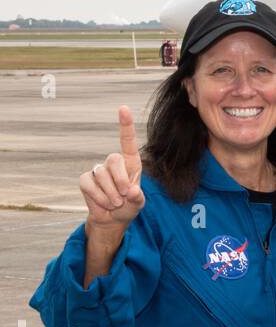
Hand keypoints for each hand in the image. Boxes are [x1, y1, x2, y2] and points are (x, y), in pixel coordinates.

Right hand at [80, 105, 144, 233]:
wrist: (113, 218)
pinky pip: (89, 185)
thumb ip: (138, 197)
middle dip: (120, 180)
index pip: (127, 141)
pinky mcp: (86, 180)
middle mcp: (114, 163)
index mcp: (131, 163)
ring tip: (115, 203)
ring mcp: (98, 170)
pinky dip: (98, 197)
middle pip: (114, 160)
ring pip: (101, 175)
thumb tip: (131, 191)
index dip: (125, 124)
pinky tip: (104, 204)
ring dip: (110, 194)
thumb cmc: (129, 206)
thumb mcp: (138, 203)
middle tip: (124, 196)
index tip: (123, 108)